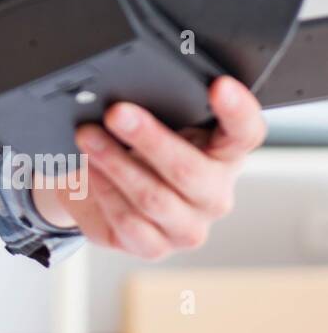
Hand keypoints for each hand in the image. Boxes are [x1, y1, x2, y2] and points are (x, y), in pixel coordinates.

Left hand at [32, 75, 267, 258]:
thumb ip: (156, 108)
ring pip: (153, 197)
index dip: (237, 111)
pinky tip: (88, 169)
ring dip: (115, 163)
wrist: (101, 188)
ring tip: (87, 137)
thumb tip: (127, 94)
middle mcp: (214, 193)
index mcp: (224, 153)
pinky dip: (103, 191)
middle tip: (116, 112)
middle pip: (190, 169)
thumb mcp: (151, 122)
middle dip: (149, 138)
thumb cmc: (134, 148)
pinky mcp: (156, 247)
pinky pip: (129, 222)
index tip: (219, 86)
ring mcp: (188, 225)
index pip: (245, 133)